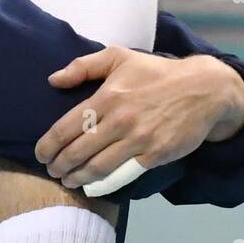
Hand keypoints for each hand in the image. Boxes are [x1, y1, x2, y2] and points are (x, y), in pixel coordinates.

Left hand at [34, 47, 243, 189]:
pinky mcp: (155, 155)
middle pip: (78, 151)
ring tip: (68, 180)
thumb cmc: (157, 73)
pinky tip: (92, 185)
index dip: (49, 145)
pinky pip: (122, 174)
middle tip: (51, 170)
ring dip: (77, 177)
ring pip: (97, 167)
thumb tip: (53, 79)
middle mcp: (120, 120)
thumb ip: (84, 66)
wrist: (203, 90)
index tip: (40, 153)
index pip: (67, 127)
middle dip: (59, 165)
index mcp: (108, 96)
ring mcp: (138, 140)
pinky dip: (103, 183)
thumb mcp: (120, 57)